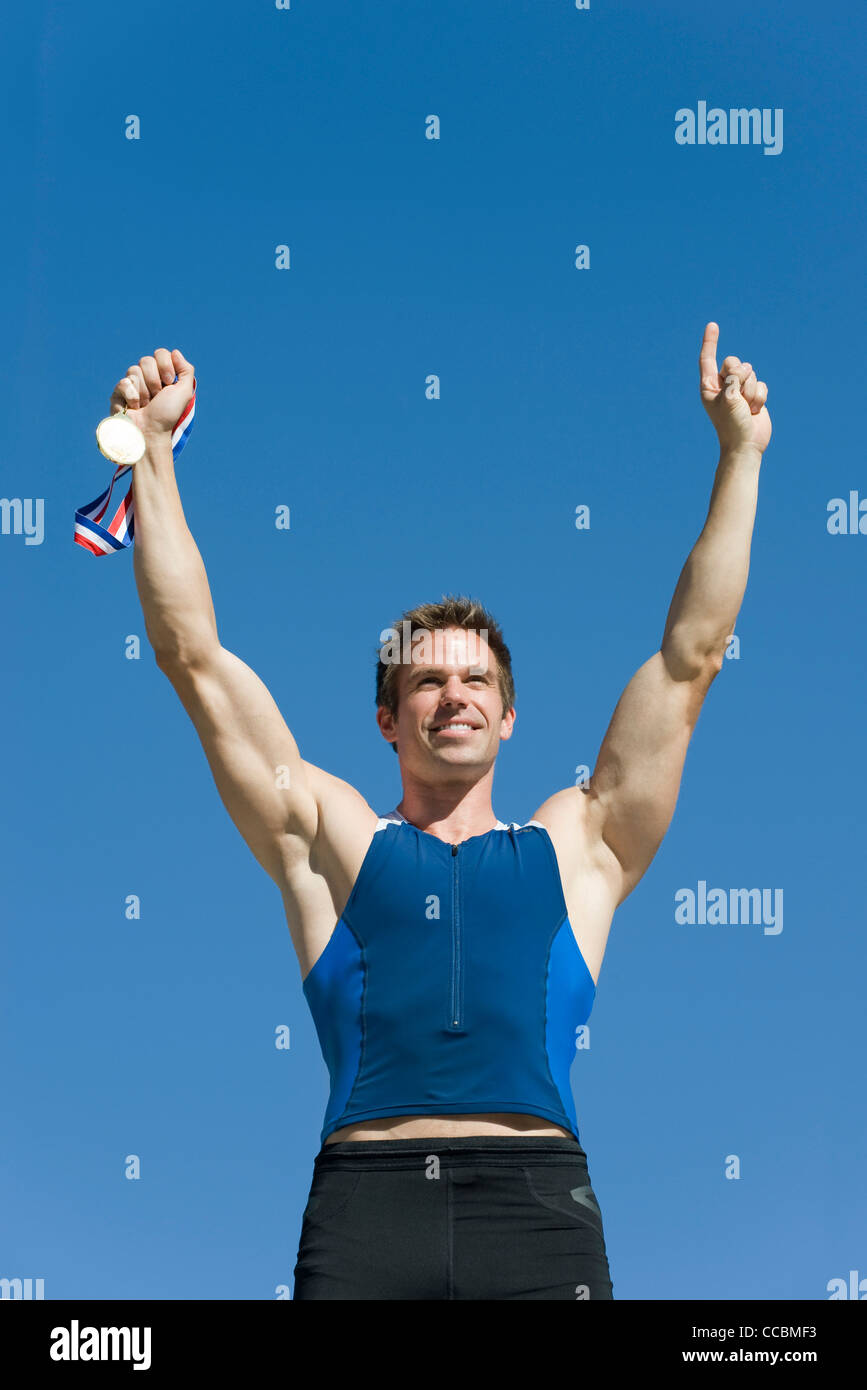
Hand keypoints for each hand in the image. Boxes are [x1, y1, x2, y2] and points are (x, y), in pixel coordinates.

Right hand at [110, 348, 195, 442]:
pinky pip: (123, 382)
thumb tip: (175, 352)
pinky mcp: (118, 393)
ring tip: (145, 405)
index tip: (169, 382)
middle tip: (157, 397)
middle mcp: (146, 377)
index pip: (160, 353)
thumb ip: (186, 370)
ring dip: (143, 391)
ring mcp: (131, 384)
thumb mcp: (184, 392)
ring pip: (133, 370)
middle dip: (154, 381)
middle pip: (145, 360)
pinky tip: (133, 407)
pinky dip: (131, 396)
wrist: (151, 433)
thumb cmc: (167, 415)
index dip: (165, 366)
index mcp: (161, 374)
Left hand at [699, 323, 770, 456]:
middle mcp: (723, 386)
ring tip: (745, 408)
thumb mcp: (728, 399)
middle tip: (737, 395)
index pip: (708, 359)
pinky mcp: (754, 395)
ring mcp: (739, 390)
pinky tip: (754, 411)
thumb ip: (733, 379)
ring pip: (751, 373)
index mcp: (709, 386)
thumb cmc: (731, 425)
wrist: (746, 445)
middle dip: (740, 375)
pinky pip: (761, 383)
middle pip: (734, 362)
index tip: (712, 325)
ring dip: (751, 391)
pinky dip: (760, 397)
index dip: (710, 342)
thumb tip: (744, 371)